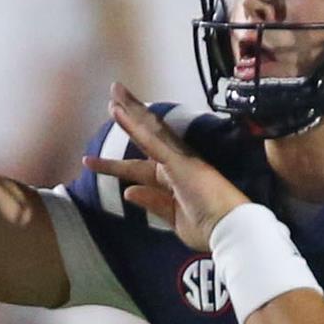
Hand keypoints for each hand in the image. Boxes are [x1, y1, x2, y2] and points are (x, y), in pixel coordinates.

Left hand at [84, 86, 253, 252]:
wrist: (233, 231)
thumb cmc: (211, 229)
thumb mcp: (175, 220)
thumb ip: (153, 203)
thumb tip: (128, 192)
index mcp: (174, 178)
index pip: (139, 163)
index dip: (114, 161)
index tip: (90, 158)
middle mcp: (176, 164)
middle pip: (147, 135)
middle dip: (129, 115)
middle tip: (113, 93)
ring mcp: (179, 161)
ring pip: (150, 130)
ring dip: (131, 111)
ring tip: (114, 92)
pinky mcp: (180, 163)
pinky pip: (153, 141)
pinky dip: (135, 126)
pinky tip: (119, 111)